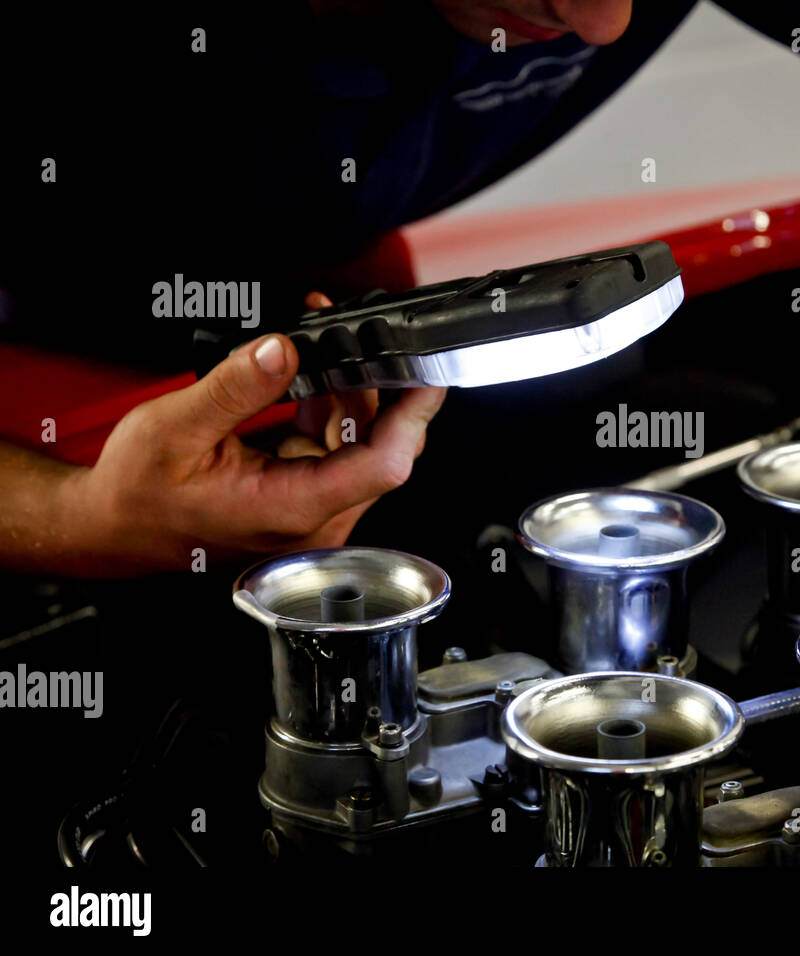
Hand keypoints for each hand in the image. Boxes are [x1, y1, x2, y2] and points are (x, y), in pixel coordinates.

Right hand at [61, 299, 445, 573]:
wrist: (113, 526)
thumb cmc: (138, 496)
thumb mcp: (176, 429)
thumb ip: (237, 388)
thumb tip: (284, 351)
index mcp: (292, 509)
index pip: (383, 465)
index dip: (413, 417)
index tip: (427, 375)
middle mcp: (313, 517)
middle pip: (379, 447)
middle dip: (373, 385)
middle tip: (353, 336)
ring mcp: (312, 507)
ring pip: (359, 441)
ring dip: (347, 389)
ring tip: (318, 346)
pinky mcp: (303, 492)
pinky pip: (334, 443)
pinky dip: (327, 404)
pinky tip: (308, 373)